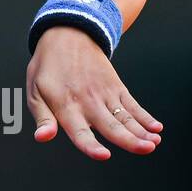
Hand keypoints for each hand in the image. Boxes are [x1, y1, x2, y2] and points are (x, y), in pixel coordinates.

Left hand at [26, 26, 163, 159]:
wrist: (68, 34)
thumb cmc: (48, 67)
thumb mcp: (34, 91)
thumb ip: (42, 118)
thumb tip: (42, 138)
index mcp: (65, 106)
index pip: (79, 131)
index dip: (90, 145)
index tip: (104, 156)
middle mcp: (88, 101)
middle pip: (111, 126)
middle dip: (129, 139)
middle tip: (146, 149)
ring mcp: (105, 93)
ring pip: (125, 117)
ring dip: (142, 130)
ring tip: (154, 142)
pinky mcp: (116, 87)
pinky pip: (133, 104)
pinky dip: (145, 116)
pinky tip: (156, 128)